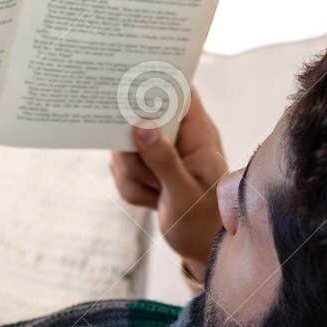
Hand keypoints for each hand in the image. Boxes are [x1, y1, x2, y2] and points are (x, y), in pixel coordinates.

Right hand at [110, 89, 226, 278]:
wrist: (203, 249)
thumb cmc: (205, 222)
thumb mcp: (185, 194)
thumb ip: (164, 160)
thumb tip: (141, 125)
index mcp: (197, 132)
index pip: (178, 89)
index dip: (155, 77)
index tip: (128, 78)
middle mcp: (177, 135)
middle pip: (137, 120)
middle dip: (133, 152)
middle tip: (149, 176)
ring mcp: (160, 150)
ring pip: (124, 149)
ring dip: (133, 177)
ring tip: (157, 194)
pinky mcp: (146, 166)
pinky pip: (121, 170)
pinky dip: (131, 190)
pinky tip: (152, 201)